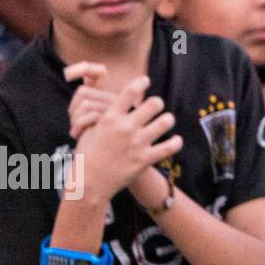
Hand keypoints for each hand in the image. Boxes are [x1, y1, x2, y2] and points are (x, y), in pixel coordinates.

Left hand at [64, 62, 112, 139]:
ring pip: (85, 103)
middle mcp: (114, 97)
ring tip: (76, 129)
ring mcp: (114, 108)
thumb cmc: (99, 135)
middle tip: (74, 120)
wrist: (113, 154)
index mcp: (109, 92)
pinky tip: (77, 134)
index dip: (84, 69)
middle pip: (83, 92)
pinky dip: (78, 125)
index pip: (99, 72)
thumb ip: (88, 94)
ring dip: (75, 119)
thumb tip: (71, 72)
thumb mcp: (93, 114)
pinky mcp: (112, 119)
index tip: (67, 75)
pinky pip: (90, 115)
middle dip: (73, 107)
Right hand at [71, 76, 182, 205]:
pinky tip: (175, 140)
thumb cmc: (88, 154)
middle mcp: (125, 128)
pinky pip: (171, 146)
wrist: (89, 183)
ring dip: (167, 120)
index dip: (141, 83)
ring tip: (165, 122)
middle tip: (155, 107)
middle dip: (157, 103)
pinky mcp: (145, 159)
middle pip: (154, 103)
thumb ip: (100, 114)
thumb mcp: (88, 130)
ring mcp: (137, 144)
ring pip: (166, 121)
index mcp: (110, 118)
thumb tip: (103, 97)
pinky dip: (176, 142)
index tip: (145, 81)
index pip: (130, 92)